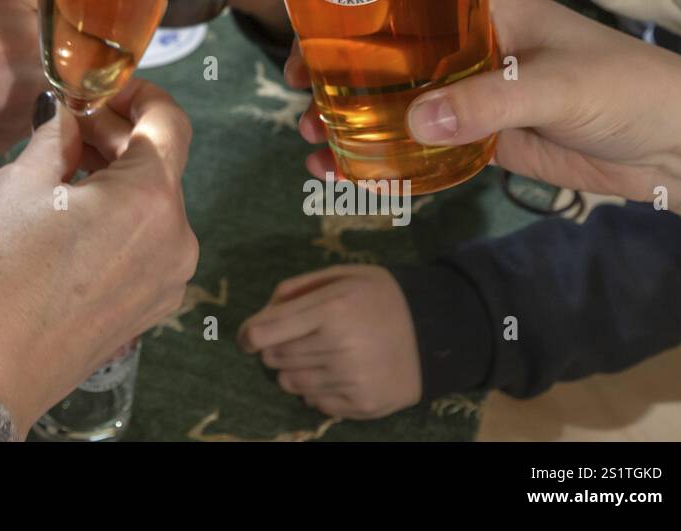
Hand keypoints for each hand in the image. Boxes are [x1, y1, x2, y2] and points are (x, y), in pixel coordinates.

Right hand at [0, 81, 197, 434]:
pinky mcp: (148, 309)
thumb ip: (57, 135)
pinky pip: (144, 245)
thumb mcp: (20, 181)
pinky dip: (117, 220)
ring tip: (60, 172)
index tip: (101, 91)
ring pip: (152, 206)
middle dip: (117, 137)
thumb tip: (70, 114)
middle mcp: (176, 240)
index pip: (170, 121)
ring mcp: (167, 280)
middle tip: (67, 126)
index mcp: (152, 200)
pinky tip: (70, 219)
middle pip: (160, 164)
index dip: (138, 94)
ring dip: (116, 179)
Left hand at [238, 265, 420, 418]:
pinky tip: (332, 372)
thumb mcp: (341, 275)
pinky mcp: (362, 404)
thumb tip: (262, 314)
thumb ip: (297, 288)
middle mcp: (341, 346)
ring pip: (291, 383)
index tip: (245, 338)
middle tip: (294, 338)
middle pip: (275, 358)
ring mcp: (352, 379)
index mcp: (332, 309)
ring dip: (292, 369)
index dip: (246, 336)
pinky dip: (314, 389)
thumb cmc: (381, 297)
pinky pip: (314, 402)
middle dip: (274, 348)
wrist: (435, 332)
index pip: (265, 332)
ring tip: (315, 354)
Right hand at [288, 0, 680, 213]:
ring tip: (314, 146)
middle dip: (340, 81)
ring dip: (356, 125)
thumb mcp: (557, 86)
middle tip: (299, 104)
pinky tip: (354, 176)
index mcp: (486, 12)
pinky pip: (425, 149)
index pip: (404, 6)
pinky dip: (390, 161)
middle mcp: (471, 49)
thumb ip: (486, 100)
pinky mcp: (486, 141)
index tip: (307, 47)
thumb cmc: (627, 89)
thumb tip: (410, 122)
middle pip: (390, 60)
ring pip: (400, 107)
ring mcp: (475, 97)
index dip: (351, 23)